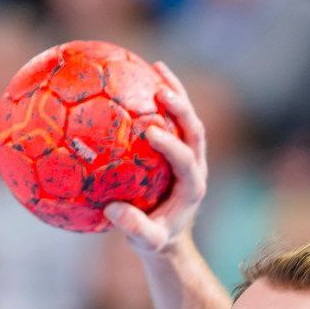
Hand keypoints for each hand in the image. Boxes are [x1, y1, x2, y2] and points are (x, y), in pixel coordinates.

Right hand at [103, 63, 209, 257]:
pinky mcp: (178, 146)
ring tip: (157, 68)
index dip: (172, 145)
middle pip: (194, 130)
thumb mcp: (147, 240)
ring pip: (187, 117)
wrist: (169, 234)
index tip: (151, 132)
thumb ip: (135, 228)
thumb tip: (113, 210)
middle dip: (180, 109)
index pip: (186, 160)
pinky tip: (144, 75)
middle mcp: (196, 165)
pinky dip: (162, 96)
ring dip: (176, 92)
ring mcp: (190, 153)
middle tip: (160, 91)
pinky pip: (172, 117)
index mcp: (192, 186)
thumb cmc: (157, 238)